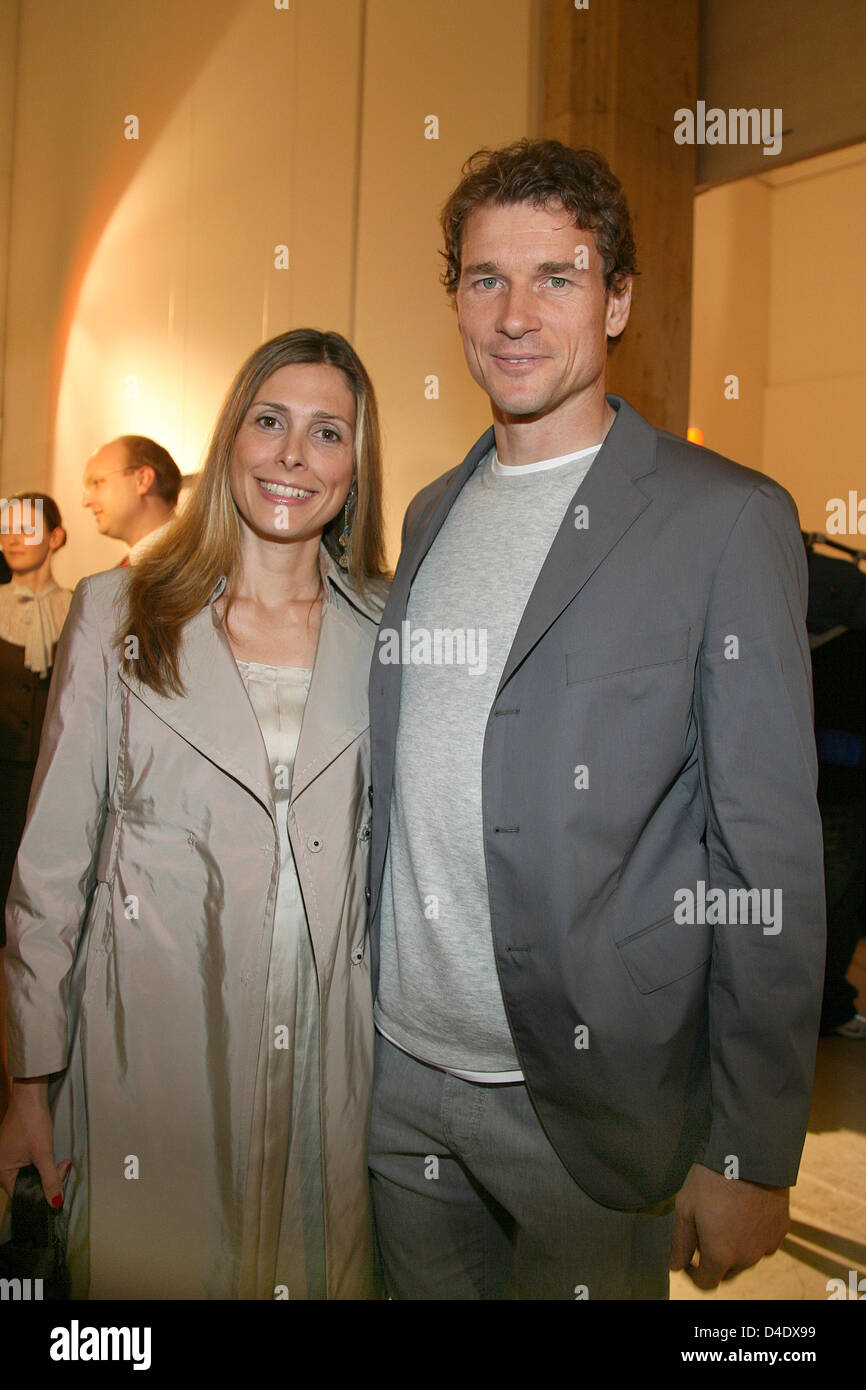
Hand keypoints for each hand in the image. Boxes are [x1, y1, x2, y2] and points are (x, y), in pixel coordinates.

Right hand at [0, 1076, 68, 1206]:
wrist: (30, 1095)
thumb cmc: (32, 1122)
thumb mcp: (44, 1153)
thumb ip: (50, 1179)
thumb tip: (55, 1202)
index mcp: (1, 1171)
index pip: (21, 1193)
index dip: (41, 1193)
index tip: (58, 1188)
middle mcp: (1, 1165)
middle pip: (26, 1183)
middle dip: (46, 1180)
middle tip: (63, 1169)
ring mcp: (8, 1155)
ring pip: (29, 1173)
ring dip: (46, 1170)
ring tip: (61, 1164)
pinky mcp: (16, 1148)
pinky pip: (29, 1163)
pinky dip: (42, 1163)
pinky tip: (54, 1159)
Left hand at [670, 1161, 788, 1289]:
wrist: (751, 1154)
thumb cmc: (713, 1179)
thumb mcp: (686, 1207)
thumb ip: (680, 1241)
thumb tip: (675, 1266)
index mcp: (721, 1255)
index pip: (706, 1282)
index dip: (693, 1273)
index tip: (688, 1257)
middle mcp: (747, 1257)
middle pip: (727, 1270)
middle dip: (714, 1258)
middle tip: (704, 1230)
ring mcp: (767, 1244)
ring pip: (747, 1256)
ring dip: (735, 1246)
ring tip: (725, 1216)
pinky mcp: (782, 1229)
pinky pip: (764, 1240)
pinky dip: (753, 1234)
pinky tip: (745, 1211)